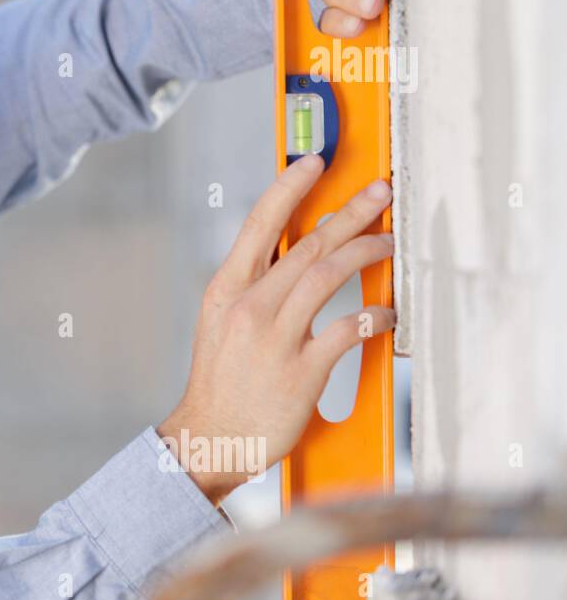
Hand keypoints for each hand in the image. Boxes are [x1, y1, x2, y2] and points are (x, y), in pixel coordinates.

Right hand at [157, 153, 394, 504]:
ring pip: (327, 276)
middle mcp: (249, 307)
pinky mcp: (300, 371)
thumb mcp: (220, 321)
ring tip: (388, 243)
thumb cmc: (220, 381)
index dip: (290, 187)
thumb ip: (253, 286)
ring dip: (365, 253)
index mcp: (227, 289)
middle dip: (349, 212)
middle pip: (306, 243)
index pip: (260, 223)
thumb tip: (292, 255)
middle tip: (379, 192)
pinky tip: (387, 312)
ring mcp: (274, 338)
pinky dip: (372, 317)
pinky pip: (346, 331)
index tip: (315, 163)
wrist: (210, 437)